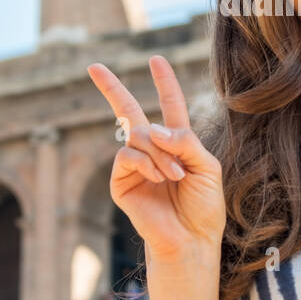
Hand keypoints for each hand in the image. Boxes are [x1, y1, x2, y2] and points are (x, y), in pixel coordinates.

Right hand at [86, 55, 226, 268]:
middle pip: (128, 111)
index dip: (164, 82)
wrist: (191, 239)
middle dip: (110, 87)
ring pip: (138, 135)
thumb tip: (152, 128)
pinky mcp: (120, 182)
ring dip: (160, 153)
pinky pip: (126, 155)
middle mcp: (151, 150)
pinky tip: (159, 178)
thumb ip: (185, 141)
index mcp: (176, 143)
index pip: (170, 106)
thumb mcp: (207, 167)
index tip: (156, 60)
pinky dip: (146, 162)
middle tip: (93, 66)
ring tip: (175, 176)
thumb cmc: (204, 206)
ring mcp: (133, 165)